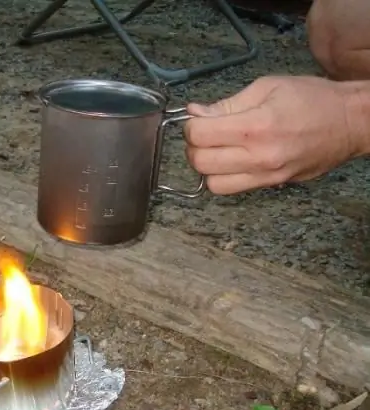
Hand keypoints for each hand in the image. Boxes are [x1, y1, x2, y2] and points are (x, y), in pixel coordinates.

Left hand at [183, 75, 359, 194]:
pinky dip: (223, 177)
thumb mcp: (267, 87)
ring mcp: (266, 175)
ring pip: (212, 184)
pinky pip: (232, 189)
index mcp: (256, 126)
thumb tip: (194, 112)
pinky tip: (232, 160)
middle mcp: (259, 155)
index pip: (200, 135)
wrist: (351, 122)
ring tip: (217, 150)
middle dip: (194, 147)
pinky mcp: (272, 185)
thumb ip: (227, 104)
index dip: (191, 126)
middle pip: (200, 163)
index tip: (198, 119)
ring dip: (207, 167)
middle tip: (204, 135)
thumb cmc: (313, 99)